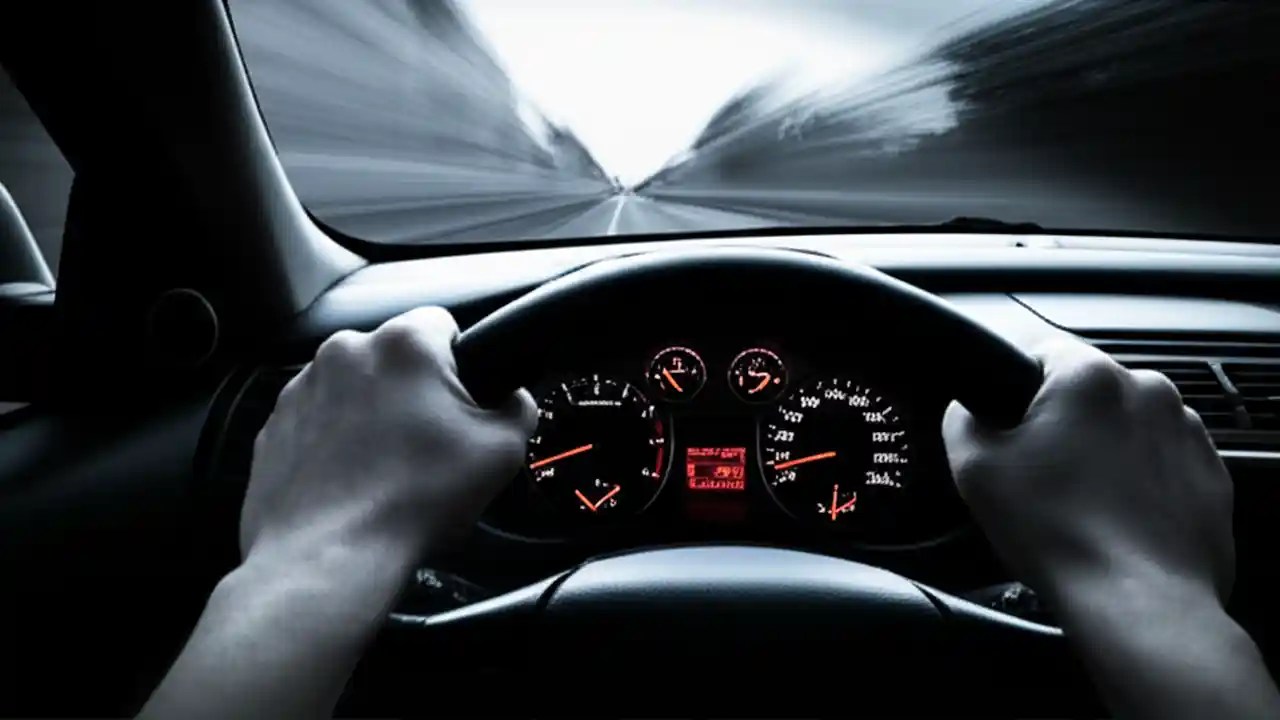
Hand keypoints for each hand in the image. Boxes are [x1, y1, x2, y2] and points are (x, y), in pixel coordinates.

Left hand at [240, 307, 536, 563]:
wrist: (328, 555)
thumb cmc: (415, 500)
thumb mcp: (501, 452)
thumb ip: (518, 408)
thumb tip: (513, 399)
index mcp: (404, 344)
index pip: (443, 323)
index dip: (460, 362)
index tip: (461, 403)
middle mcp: (346, 351)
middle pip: (395, 358)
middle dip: (414, 391)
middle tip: (430, 445)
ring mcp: (301, 387)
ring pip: (354, 388)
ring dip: (372, 416)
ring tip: (387, 471)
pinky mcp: (273, 425)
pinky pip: (317, 421)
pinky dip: (334, 443)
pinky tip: (352, 483)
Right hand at [942, 337, 1233, 609]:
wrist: (1136, 602)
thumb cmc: (1059, 534)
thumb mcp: (974, 468)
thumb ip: (961, 418)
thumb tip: (969, 408)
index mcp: (1088, 375)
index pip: (1037, 349)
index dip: (1009, 385)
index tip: (1003, 425)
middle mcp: (1149, 390)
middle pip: (1085, 391)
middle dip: (1060, 424)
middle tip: (1036, 475)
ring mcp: (1188, 432)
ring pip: (1125, 427)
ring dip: (1102, 451)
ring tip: (1078, 504)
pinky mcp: (1212, 475)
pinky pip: (1161, 464)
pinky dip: (1138, 483)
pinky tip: (1114, 520)